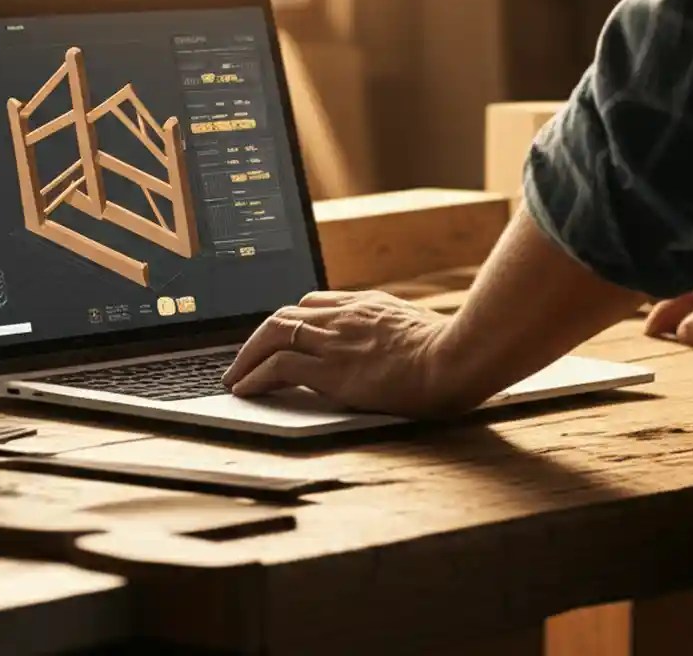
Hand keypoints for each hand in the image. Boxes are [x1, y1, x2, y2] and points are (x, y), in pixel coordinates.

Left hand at [221, 290, 455, 415]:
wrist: (458, 357)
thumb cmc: (458, 352)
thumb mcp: (429, 331)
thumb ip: (410, 334)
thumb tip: (419, 349)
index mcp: (370, 305)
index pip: (317, 302)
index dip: (294, 320)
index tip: (285, 337)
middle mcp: (346, 316)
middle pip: (287, 315)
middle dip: (260, 337)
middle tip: (246, 359)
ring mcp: (336, 340)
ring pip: (273, 336)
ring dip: (247, 357)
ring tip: (234, 378)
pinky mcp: (331, 370)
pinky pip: (277, 367)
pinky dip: (254, 377)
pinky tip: (244, 390)